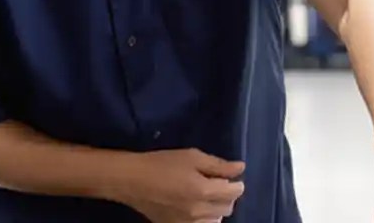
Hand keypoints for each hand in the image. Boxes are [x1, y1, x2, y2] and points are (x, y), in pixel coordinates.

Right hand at [112, 148, 245, 222]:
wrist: (132, 181)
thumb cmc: (162, 164)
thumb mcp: (191, 157)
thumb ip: (218, 165)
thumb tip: (240, 168)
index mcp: (203, 191)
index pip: (233, 192)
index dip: (236, 183)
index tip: (231, 177)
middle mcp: (199, 212)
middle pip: (227, 208)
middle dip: (227, 195)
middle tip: (216, 184)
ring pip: (216, 220)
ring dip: (216, 209)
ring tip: (204, 196)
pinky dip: (204, 219)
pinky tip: (195, 207)